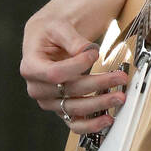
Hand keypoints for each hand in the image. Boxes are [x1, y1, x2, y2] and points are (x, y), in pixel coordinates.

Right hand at [20, 12, 127, 135]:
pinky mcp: (61, 108)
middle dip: (97, 84)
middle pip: (69, 91)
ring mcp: (49, 101)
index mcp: (31, 67)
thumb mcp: (58, 27)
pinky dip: (91, 124)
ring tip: (118, 96)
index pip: (54, 73)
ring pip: (74, 108)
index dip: (76, 66)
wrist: (46, 41)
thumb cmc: (49, 32)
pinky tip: (106, 119)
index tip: (94, 54)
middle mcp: (38, 88)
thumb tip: (88, 52)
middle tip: (119, 77)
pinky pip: (74, 123)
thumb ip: (73, 40)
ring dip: (99, 104)